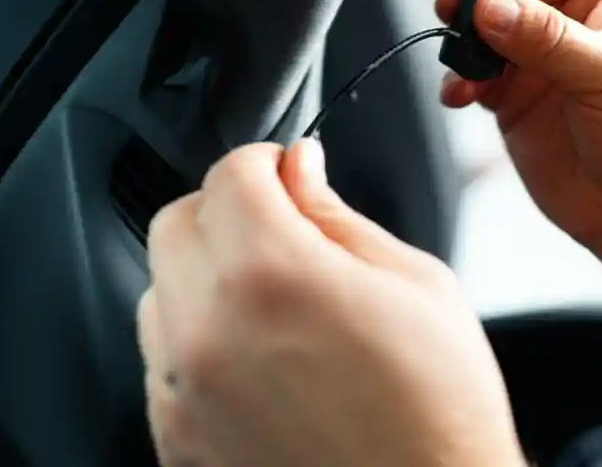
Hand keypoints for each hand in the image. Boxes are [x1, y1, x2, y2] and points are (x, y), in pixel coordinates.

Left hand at [137, 141, 525, 466]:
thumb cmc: (441, 412)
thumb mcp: (416, 284)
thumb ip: (337, 216)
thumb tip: (298, 169)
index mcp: (274, 274)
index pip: (229, 173)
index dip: (267, 163)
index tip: (287, 175)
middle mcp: (210, 330)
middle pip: (176, 223)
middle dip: (226, 211)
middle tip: (280, 231)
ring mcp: (184, 393)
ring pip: (160, 292)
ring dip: (205, 279)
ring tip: (275, 310)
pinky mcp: (176, 442)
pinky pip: (162, 365)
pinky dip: (200, 345)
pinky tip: (262, 363)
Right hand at [437, 0, 601, 248]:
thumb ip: (547, 39)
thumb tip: (490, 6)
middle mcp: (570, 21)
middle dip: (475, 7)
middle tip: (453, 19)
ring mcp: (539, 61)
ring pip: (483, 35)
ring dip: (464, 48)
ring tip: (463, 74)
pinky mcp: (515, 100)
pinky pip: (474, 77)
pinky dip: (459, 82)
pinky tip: (459, 96)